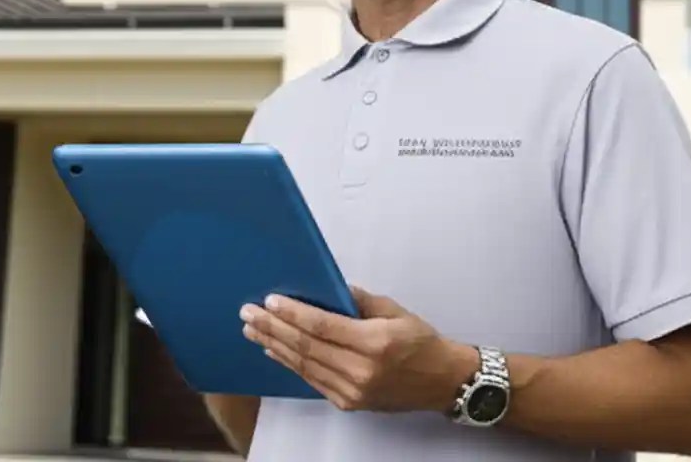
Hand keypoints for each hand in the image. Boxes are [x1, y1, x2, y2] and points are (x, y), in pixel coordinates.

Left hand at [241, 286, 477, 412]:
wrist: (442, 382)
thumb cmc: (420, 341)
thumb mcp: (394, 310)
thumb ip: (359, 300)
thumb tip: (327, 288)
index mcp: (374, 343)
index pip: (323, 326)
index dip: (293, 314)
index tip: (269, 301)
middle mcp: (361, 370)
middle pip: (306, 346)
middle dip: (273, 328)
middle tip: (248, 313)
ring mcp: (353, 390)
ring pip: (304, 365)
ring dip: (274, 345)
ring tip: (252, 330)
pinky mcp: (348, 403)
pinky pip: (312, 380)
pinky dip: (290, 364)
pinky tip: (274, 350)